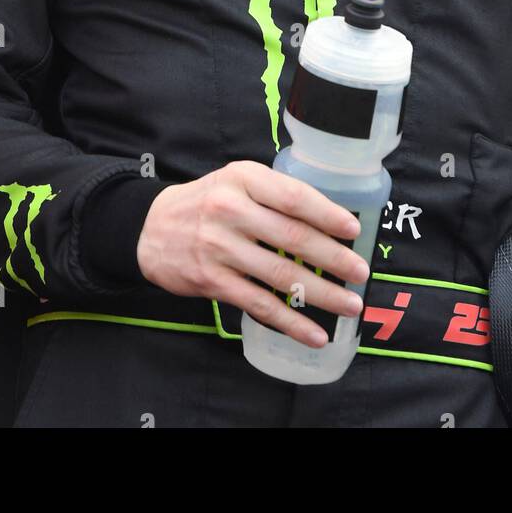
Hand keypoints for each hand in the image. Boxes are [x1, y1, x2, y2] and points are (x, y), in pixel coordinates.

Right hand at [135, 160, 369, 347]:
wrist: (150, 228)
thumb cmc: (208, 201)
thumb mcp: (237, 181)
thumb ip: (274, 194)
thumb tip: (329, 217)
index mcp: (243, 179)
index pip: (292, 197)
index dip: (326, 214)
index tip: (353, 230)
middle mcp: (230, 211)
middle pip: (291, 237)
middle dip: (333, 258)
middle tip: (361, 273)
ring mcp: (220, 248)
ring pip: (280, 275)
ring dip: (321, 293)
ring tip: (349, 304)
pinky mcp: (212, 282)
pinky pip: (259, 304)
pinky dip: (290, 322)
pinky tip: (314, 333)